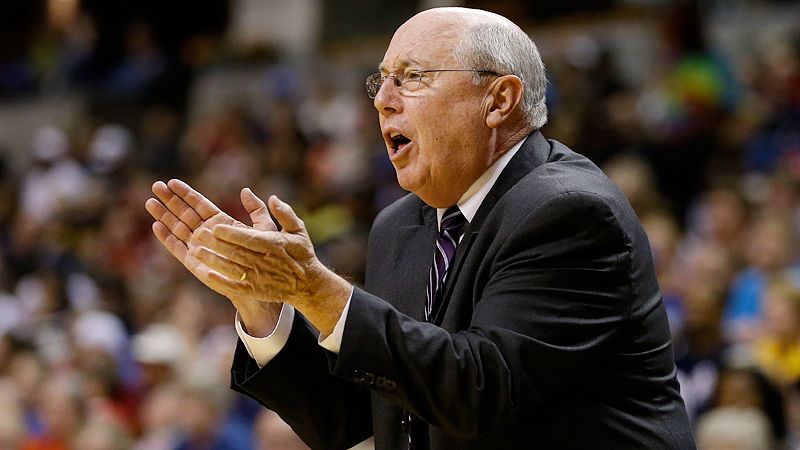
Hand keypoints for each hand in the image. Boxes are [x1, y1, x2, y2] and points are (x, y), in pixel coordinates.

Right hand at [145, 179, 280, 335]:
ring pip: (177, 228)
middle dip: (170, 200)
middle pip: (185, 213)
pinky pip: (178, 248)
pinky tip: (156, 226)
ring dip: (163, 215)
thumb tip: (246, 190)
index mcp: (221, 222)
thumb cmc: (265, 257)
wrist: (260, 283)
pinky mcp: (194, 262)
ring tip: (150, 201)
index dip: (186, 193)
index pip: (200, 204)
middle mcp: (207, 233)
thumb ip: (256, 210)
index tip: (172, 182)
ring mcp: (199, 247)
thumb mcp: (265, 230)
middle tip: (156, 185)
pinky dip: (167, 238)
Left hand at [191, 195, 351, 335]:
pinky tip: (206, 275)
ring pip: (233, 268)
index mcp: (274, 245)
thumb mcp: (297, 229)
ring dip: (214, 261)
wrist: (307, 284)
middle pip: (237, 252)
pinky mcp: (255, 291)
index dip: (231, 233)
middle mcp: (265, 262)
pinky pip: (235, 287)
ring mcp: (259, 278)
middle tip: (198, 234)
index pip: (249, 238)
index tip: (215, 226)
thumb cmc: (301, 253)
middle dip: (217, 244)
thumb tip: (272, 198)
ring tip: (196, 252)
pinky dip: (221, 281)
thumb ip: (284, 213)